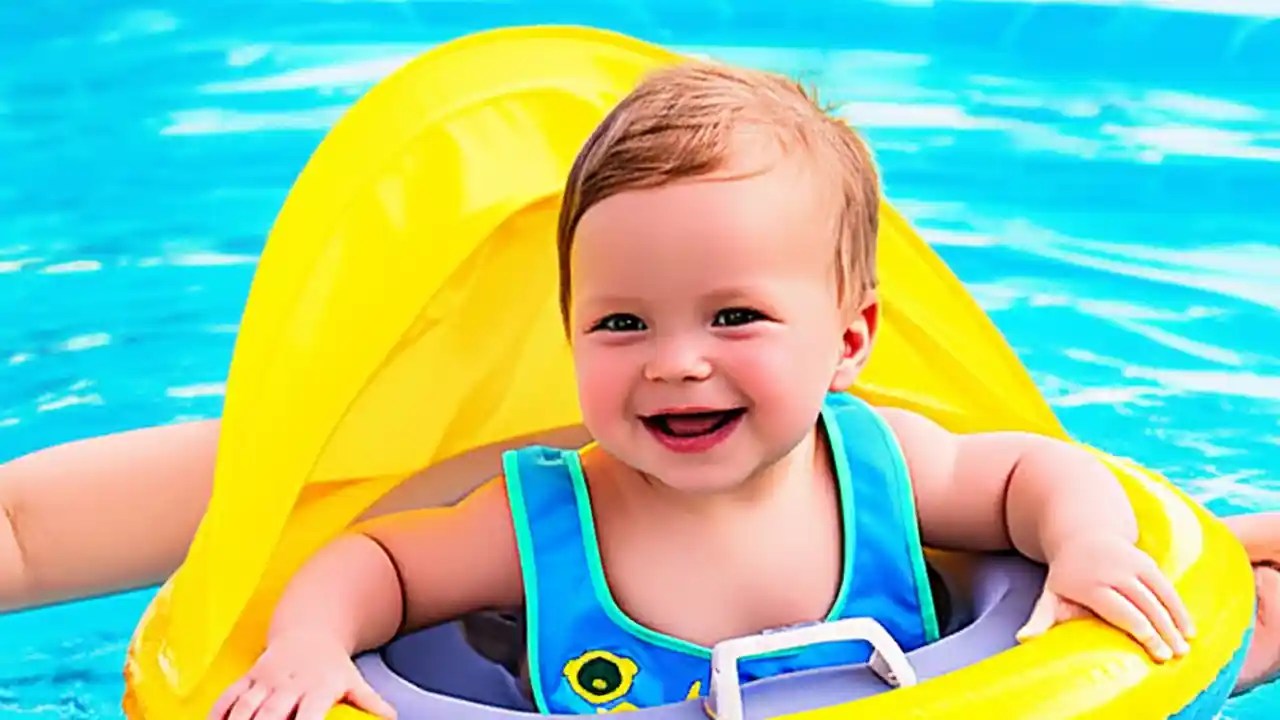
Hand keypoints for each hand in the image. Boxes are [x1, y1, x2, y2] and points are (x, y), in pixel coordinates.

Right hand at [209, 633, 396, 719]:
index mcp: (318, 688)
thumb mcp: (353, 681)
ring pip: (245, 706)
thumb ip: (369, 701)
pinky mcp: (248, 676)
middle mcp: (290, 683)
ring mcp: (266, 679)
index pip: (309, 716)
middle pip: (269, 715)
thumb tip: (391, 717)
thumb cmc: (332, 666)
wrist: (311, 629)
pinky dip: (218, 713)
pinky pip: (228, 696)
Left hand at [1015, 535, 1194, 662]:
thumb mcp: (1050, 595)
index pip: (1121, 611)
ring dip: (1176, 620)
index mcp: (1088, 585)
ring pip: (1159, 594)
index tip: (1157, 655)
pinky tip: (1188, 628)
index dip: (1142, 632)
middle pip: (1144, 604)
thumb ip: (1040, 618)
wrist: (1080, 534)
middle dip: (1163, 631)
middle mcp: (1112, 572)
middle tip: (1176, 656)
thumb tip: (1023, 638)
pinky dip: (1178, 606)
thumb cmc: (1066, 576)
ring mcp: (1130, 563)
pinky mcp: (1144, 560)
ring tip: (1186, 646)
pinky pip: (1166, 585)